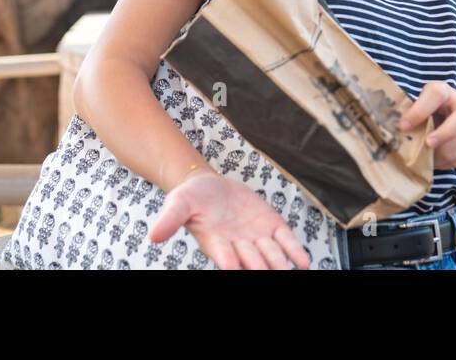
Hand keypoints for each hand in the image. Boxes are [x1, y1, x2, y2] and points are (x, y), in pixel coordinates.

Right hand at [149, 169, 312, 268]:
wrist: (209, 186)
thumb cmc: (191, 198)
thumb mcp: (178, 203)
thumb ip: (169, 220)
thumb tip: (152, 237)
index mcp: (215, 244)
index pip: (224, 256)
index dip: (228, 260)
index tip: (230, 265)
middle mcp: (238, 247)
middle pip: (250, 260)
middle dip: (258, 265)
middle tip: (263, 269)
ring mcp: (256, 238)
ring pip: (271, 254)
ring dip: (278, 262)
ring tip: (286, 269)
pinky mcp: (271, 226)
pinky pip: (286, 242)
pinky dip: (294, 251)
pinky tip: (303, 262)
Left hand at [397, 80, 455, 170]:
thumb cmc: (434, 114)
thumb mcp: (423, 108)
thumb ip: (412, 114)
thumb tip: (391, 129)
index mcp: (444, 92)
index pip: (435, 94)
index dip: (419, 111)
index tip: (403, 126)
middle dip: (440, 136)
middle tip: (426, 145)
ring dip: (439, 156)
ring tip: (427, 156)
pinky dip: (446, 163)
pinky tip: (438, 159)